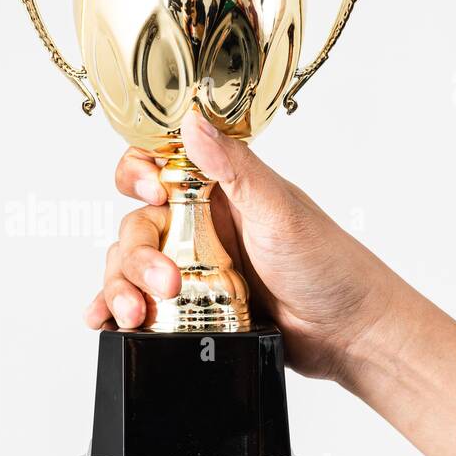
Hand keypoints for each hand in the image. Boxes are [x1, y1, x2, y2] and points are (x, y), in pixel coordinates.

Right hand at [84, 107, 403, 382]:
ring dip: (122, 287)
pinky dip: (115, 310)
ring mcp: (191, 268)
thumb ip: (234, 167)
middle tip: (167, 282)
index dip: (138, 175)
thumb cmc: (328, 265)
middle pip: (135, 226)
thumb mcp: (280, 209)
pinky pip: (139, 304)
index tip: (150, 193)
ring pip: (130, 267)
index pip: (156, 165)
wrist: (347, 333)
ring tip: (137, 316)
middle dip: (138, 255)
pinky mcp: (188, 309)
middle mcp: (198, 226)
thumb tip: (192, 122)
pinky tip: (108, 323)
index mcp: (217, 190)